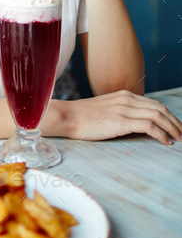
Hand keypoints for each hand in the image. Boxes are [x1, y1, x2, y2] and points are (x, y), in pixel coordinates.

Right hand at [63, 91, 181, 144]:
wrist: (67, 116)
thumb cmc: (82, 117)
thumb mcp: (104, 110)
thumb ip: (120, 112)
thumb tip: (134, 126)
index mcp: (123, 95)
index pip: (154, 104)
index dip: (169, 116)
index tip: (176, 127)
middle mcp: (126, 99)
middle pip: (160, 108)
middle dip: (175, 122)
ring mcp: (124, 109)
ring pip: (158, 116)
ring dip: (172, 128)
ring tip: (179, 139)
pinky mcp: (121, 121)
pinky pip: (149, 126)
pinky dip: (161, 134)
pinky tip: (165, 142)